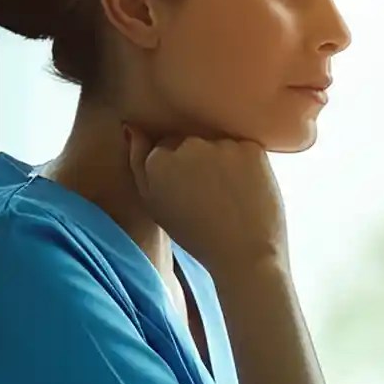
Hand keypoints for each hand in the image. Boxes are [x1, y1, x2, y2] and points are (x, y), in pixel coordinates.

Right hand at [125, 124, 288, 272]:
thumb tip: (131, 128)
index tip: (189, 193)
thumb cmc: (198, 237)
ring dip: (224, 161)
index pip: (166, 148)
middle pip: (192, 141)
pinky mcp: (252, 149)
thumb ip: (139, 165)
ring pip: (220, 144)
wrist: (247, 255)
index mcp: (158, 161)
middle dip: (200, 161)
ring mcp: (222, 145)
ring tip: (231, 195)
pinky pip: (247, 148)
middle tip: (212, 196)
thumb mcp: (156, 207)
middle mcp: (187, 145)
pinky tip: (249, 190)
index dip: (179, 171)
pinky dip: (249, 165)